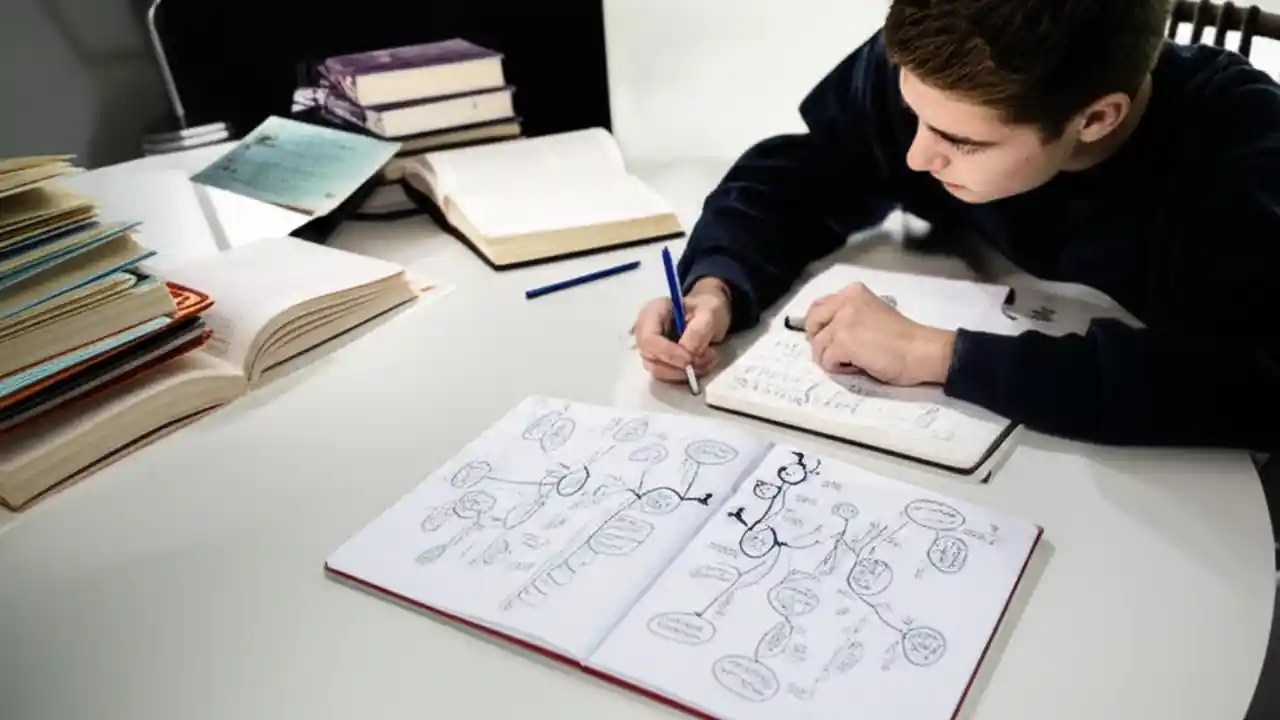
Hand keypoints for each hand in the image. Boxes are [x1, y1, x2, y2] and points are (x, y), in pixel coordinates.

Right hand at [635, 277, 732, 382]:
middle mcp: (644, 331)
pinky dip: (684, 375)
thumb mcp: (709, 313)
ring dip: (683, 373)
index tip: (691, 360)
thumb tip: (689, 352)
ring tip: (706, 361)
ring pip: (658, 371)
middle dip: (679, 366)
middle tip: (705, 360)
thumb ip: (698, 331)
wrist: (708, 314)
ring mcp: (649, 348)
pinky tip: (700, 365)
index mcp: (652, 312)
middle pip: (651, 358)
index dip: (668, 353)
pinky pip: (666, 375)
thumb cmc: (706, 309)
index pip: (649, 339)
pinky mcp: (658, 360)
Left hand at [804, 283, 955, 385]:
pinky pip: (826, 360)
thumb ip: (849, 315)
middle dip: (819, 341)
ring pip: (818, 345)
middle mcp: (845, 301)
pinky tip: (857, 366)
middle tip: (836, 353)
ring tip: (854, 360)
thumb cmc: (903, 337)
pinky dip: (838, 368)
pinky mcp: (843, 342)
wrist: (921, 351)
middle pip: (812, 323)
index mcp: (853, 292)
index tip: (831, 339)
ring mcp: (843, 322)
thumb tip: (824, 332)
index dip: (819, 326)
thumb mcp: (871, 313)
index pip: (818, 306)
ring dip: (831, 358)